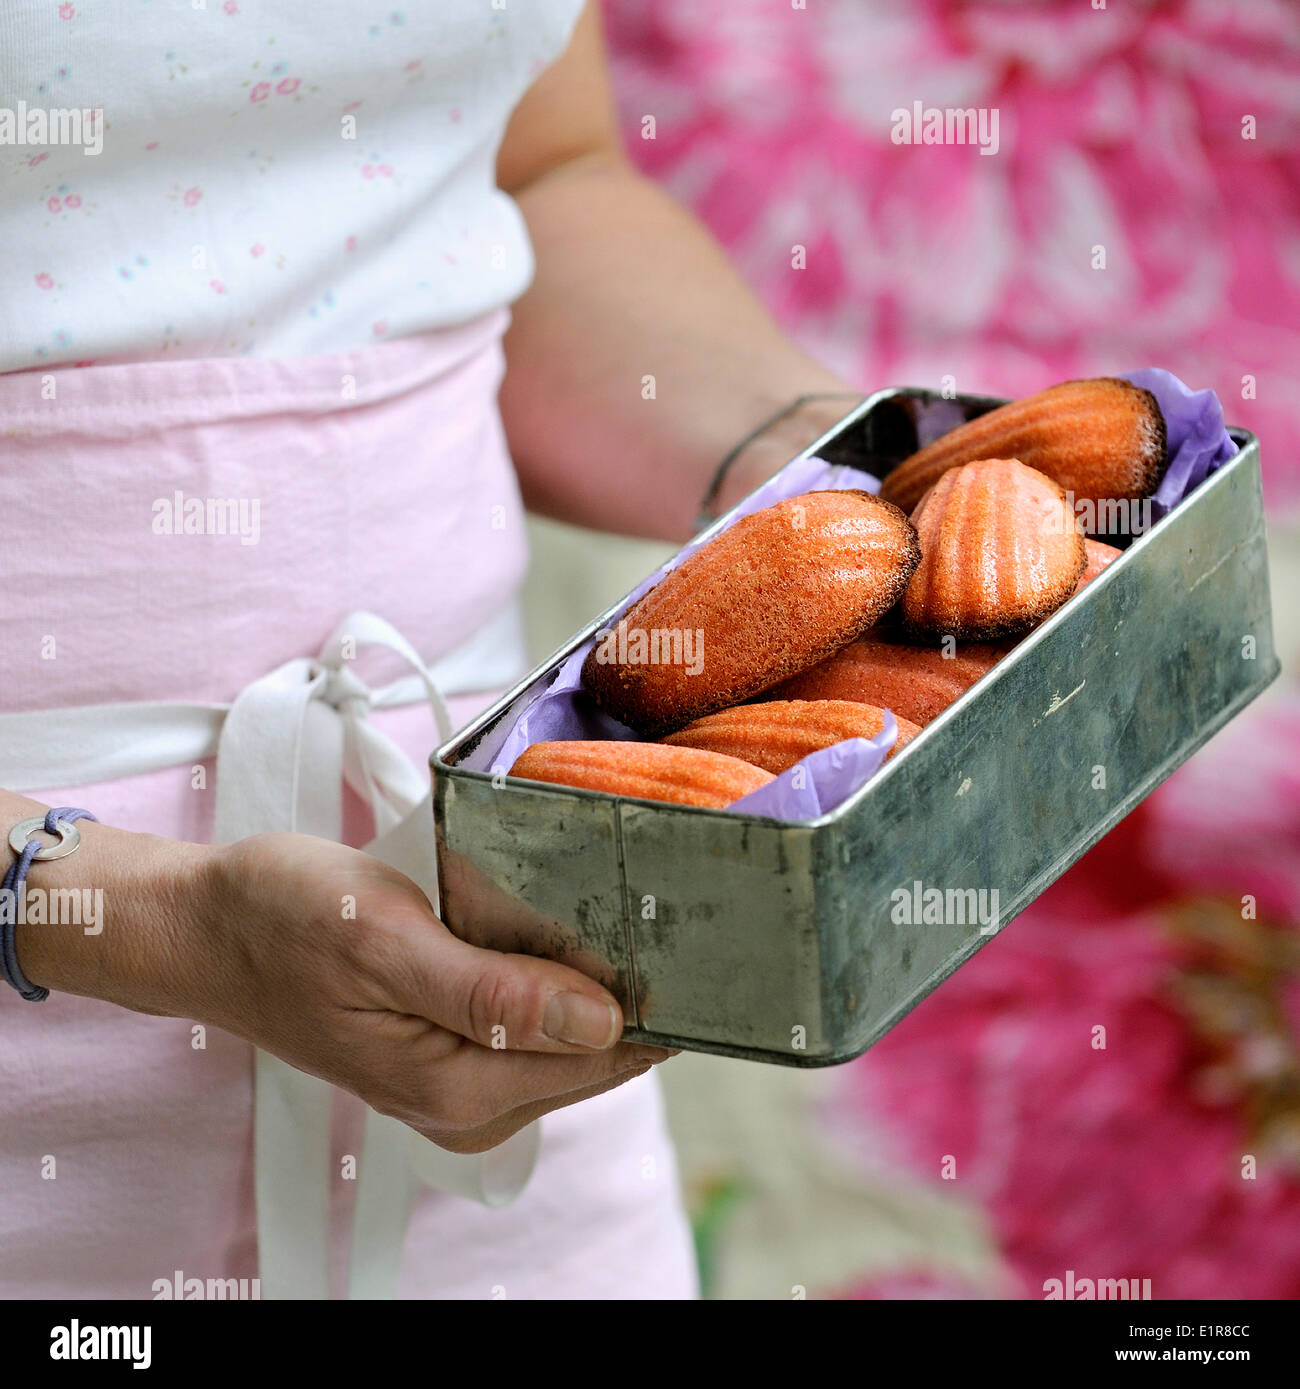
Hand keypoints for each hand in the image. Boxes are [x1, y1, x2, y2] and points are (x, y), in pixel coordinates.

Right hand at [10, 802, 669, 1154]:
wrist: (212, 926)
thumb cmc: (283, 922)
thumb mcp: (383, 939)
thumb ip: (490, 993)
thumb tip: (600, 1022)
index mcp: (458, 1085)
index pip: (605, 1057)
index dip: (663, 1002)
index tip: (705, 939)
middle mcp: (467, 1102)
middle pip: (597, 1054)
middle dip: (640, 991)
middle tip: (676, 906)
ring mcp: (458, 1083)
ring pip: (569, 1040)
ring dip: (600, 983)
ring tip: (630, 910)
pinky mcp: (446, 1054)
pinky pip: (532, 1028)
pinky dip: (559, 984)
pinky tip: (565, 933)